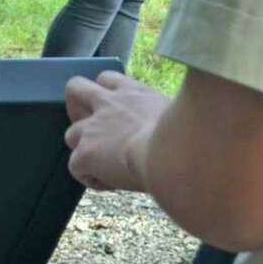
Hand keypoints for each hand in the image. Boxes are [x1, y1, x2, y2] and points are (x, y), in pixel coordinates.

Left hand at [64, 70, 169, 192]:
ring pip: (70, 134)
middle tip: (92, 128)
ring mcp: (93, 128)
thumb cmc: (192, 138)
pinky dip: (92, 178)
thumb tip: (179, 130)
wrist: (178, 153)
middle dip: (76, 106)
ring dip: (84, 149)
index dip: (106, 93)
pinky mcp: (86, 153)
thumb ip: (168, 118)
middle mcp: (109, 104)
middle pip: (75, 89)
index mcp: (134, 93)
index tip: (119, 113)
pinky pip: (77, 168)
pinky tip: (113, 184)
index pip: (108, 80)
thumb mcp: (181, 115)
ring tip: (105, 165)